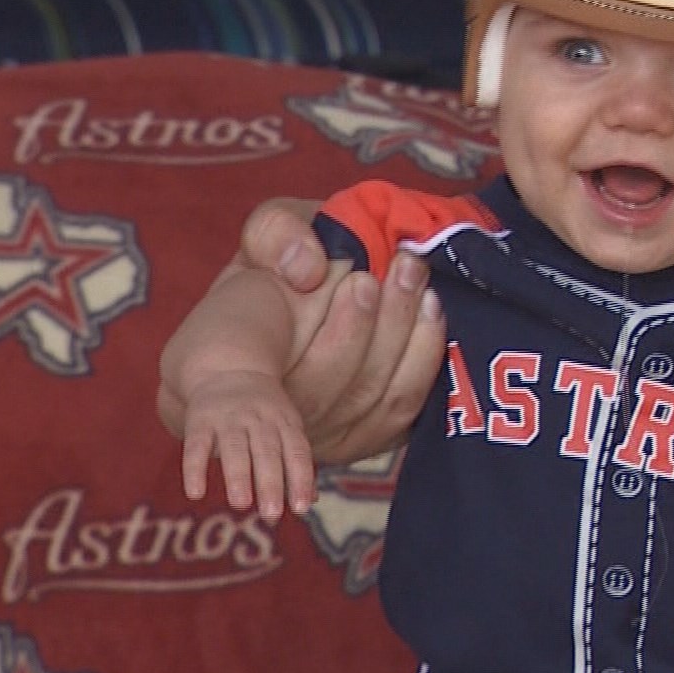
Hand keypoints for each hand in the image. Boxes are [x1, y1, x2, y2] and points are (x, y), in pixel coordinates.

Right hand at [161, 198, 448, 462]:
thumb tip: (308, 269)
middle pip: (339, 385)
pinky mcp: (361, 438)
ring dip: (409, 338)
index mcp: (240, 361)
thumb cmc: (281, 267)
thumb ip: (276, 235)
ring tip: (423, 286)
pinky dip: (423, 364)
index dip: (337, 328)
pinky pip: (399, 413)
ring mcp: (322, 430)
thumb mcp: (268, 234)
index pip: (278, 367)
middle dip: (383, 322)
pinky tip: (433, 318)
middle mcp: (280, 410)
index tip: (363, 279)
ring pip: (374, 397)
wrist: (300, 298)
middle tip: (406, 268)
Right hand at [180, 369, 315, 522]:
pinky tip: (196, 493)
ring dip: (237, 476)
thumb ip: (296, 463)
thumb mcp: (286, 427)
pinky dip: (195, 469)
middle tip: (272, 514)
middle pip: (267, 452)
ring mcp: (228, 419)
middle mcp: (258, 419)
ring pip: (234, 448)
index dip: (301, 479)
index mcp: (284, 422)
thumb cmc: (263, 412)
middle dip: (271, 484)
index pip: (296, 451)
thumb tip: (310, 502)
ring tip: (241, 504)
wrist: (227, 369)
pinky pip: (196, 446)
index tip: (302, 508)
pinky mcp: (199, 421)